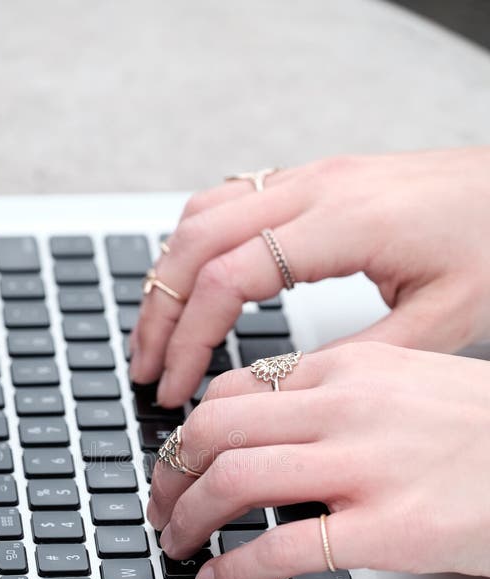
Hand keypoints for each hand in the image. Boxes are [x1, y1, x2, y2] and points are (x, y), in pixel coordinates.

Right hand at [130, 147, 489, 406]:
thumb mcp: (440, 320)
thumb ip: (359, 358)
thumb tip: (286, 393)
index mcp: (343, 222)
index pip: (228, 278)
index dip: (190, 339)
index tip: (175, 389)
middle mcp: (314, 188)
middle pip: (196, 242)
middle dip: (159, 313)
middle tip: (146, 370)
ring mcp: (309, 177)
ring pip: (201, 214)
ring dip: (168, 275)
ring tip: (157, 334)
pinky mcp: (313, 180)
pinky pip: (228, 200)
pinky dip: (195, 245)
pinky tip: (193, 283)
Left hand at [147, 342, 489, 578]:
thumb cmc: (484, 433)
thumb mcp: (406, 387)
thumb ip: (336, 399)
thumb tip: (269, 423)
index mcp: (350, 371)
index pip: (233, 390)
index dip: (189, 431)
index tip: (178, 460)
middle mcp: (350, 409)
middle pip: (216, 429)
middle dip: (169, 473)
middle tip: (159, 505)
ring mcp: (367, 467)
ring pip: (234, 480)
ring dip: (187, 518)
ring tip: (176, 544)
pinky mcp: (389, 529)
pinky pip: (282, 548)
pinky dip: (234, 567)